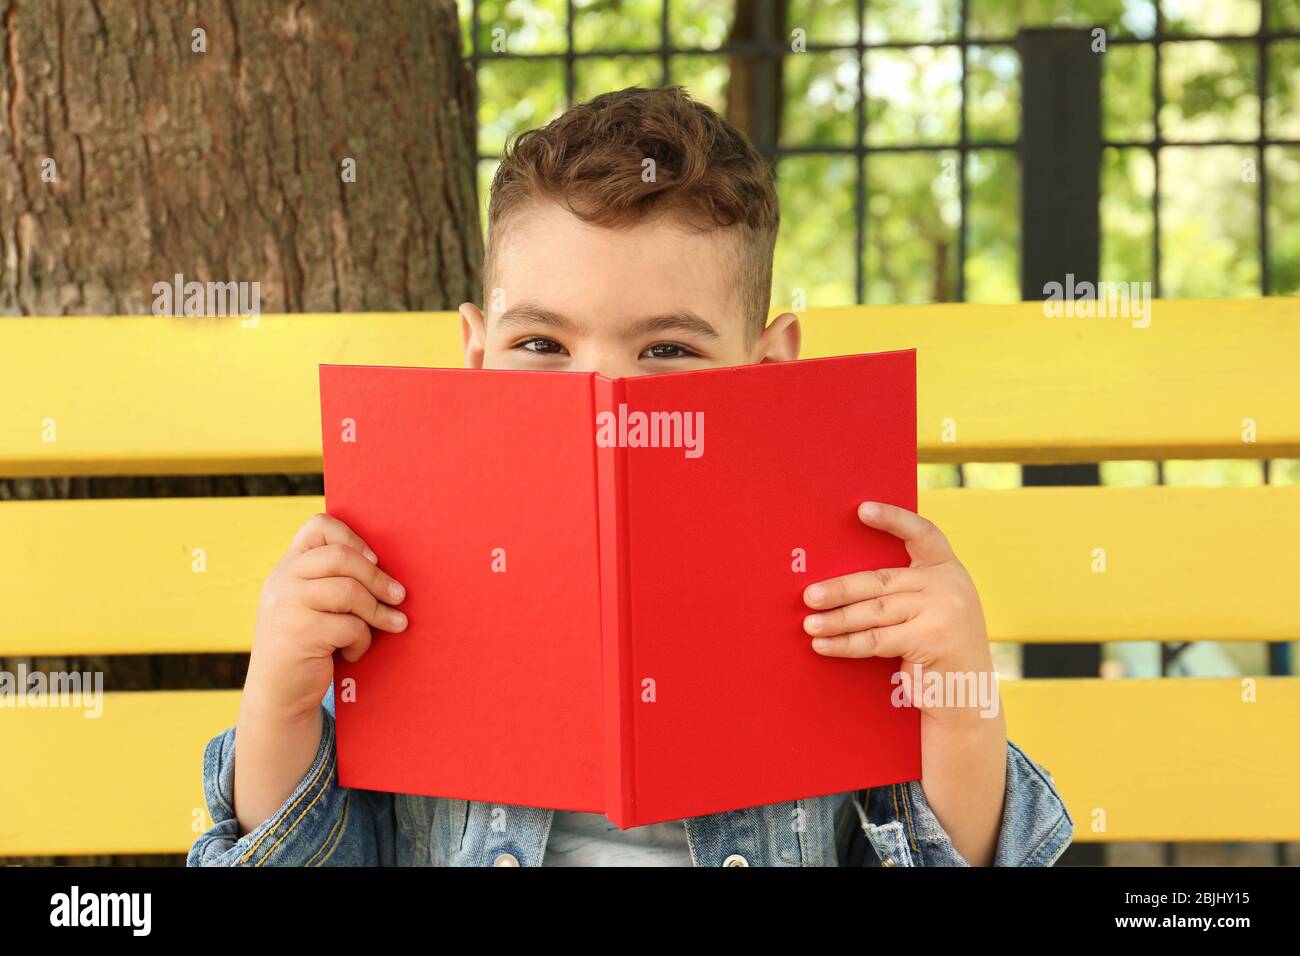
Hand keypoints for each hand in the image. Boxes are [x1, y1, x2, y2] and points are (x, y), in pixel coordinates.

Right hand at [244, 513, 408, 721]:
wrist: (278, 694)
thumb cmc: (307, 644)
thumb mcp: (310, 604)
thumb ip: (331, 580)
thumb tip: (386, 565)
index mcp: (287, 566)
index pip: (318, 526)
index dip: (352, 537)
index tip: (374, 560)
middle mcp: (282, 580)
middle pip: (341, 557)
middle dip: (378, 578)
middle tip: (400, 596)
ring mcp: (286, 606)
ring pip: (349, 591)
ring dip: (377, 611)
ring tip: (393, 625)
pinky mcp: (299, 634)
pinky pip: (349, 627)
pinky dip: (361, 641)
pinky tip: (352, 652)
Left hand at [801, 501, 995, 721]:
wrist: (967, 694)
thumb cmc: (937, 646)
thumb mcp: (931, 607)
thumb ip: (905, 588)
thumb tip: (841, 582)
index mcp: (947, 567)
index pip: (922, 533)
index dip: (893, 519)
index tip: (862, 509)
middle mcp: (949, 584)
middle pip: (881, 581)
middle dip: (840, 589)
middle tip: (809, 595)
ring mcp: (943, 611)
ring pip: (875, 611)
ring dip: (837, 619)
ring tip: (809, 624)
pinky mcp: (931, 640)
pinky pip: (876, 640)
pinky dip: (845, 643)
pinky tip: (823, 645)